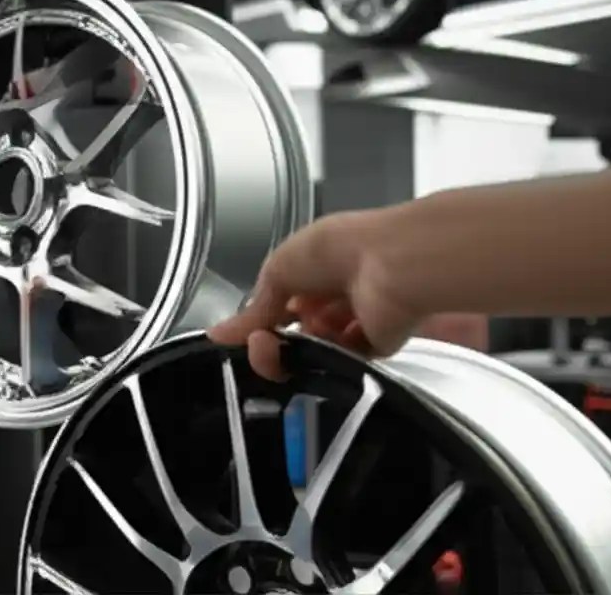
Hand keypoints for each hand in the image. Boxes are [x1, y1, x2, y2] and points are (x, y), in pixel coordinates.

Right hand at [208, 211, 422, 380]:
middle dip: (270, 341)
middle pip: (291, 332)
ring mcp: (355, 319)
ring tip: (298, 341)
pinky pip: (345, 361)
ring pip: (314, 349)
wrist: (392, 263)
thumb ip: (253, 309)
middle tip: (261, 345)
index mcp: (310, 268)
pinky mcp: (377, 344)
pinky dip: (332, 358)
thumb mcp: (279, 270)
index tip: (239, 337)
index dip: (256, 322)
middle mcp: (332, 293)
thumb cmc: (337, 250)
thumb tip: (219, 333)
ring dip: (299, 350)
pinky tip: (327, 347)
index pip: (275, 305)